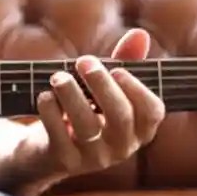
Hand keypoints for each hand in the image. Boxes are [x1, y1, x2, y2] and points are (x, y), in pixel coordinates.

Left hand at [27, 28, 164, 179]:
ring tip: (58, 76)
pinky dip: (50, 111)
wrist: (43, 151)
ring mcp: (94, 157)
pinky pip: (59, 136)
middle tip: (83, 61)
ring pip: (88, 125)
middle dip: (101, 84)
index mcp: (138, 129)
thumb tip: (140, 34)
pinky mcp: (66, 161)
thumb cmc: (82, 111)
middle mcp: (121, 147)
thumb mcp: (103, 88)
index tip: (117, 69)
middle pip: (120, 116)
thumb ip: (124, 61)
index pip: (152, 113)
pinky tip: (44, 96)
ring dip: (71, 94)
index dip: (138, 89)